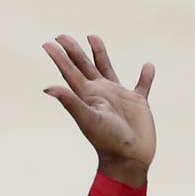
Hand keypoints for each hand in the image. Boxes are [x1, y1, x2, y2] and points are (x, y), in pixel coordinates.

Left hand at [42, 35, 155, 186]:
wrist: (128, 159)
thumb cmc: (107, 141)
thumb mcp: (87, 119)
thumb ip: (70, 102)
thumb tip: (47, 87)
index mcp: (88, 96)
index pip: (70, 72)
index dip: (59, 57)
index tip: (48, 43)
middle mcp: (101, 94)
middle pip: (84, 66)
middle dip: (73, 51)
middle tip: (61, 35)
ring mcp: (119, 97)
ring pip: (107, 69)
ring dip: (100, 54)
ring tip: (92, 38)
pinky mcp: (138, 103)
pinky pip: (142, 85)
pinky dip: (146, 76)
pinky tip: (147, 67)